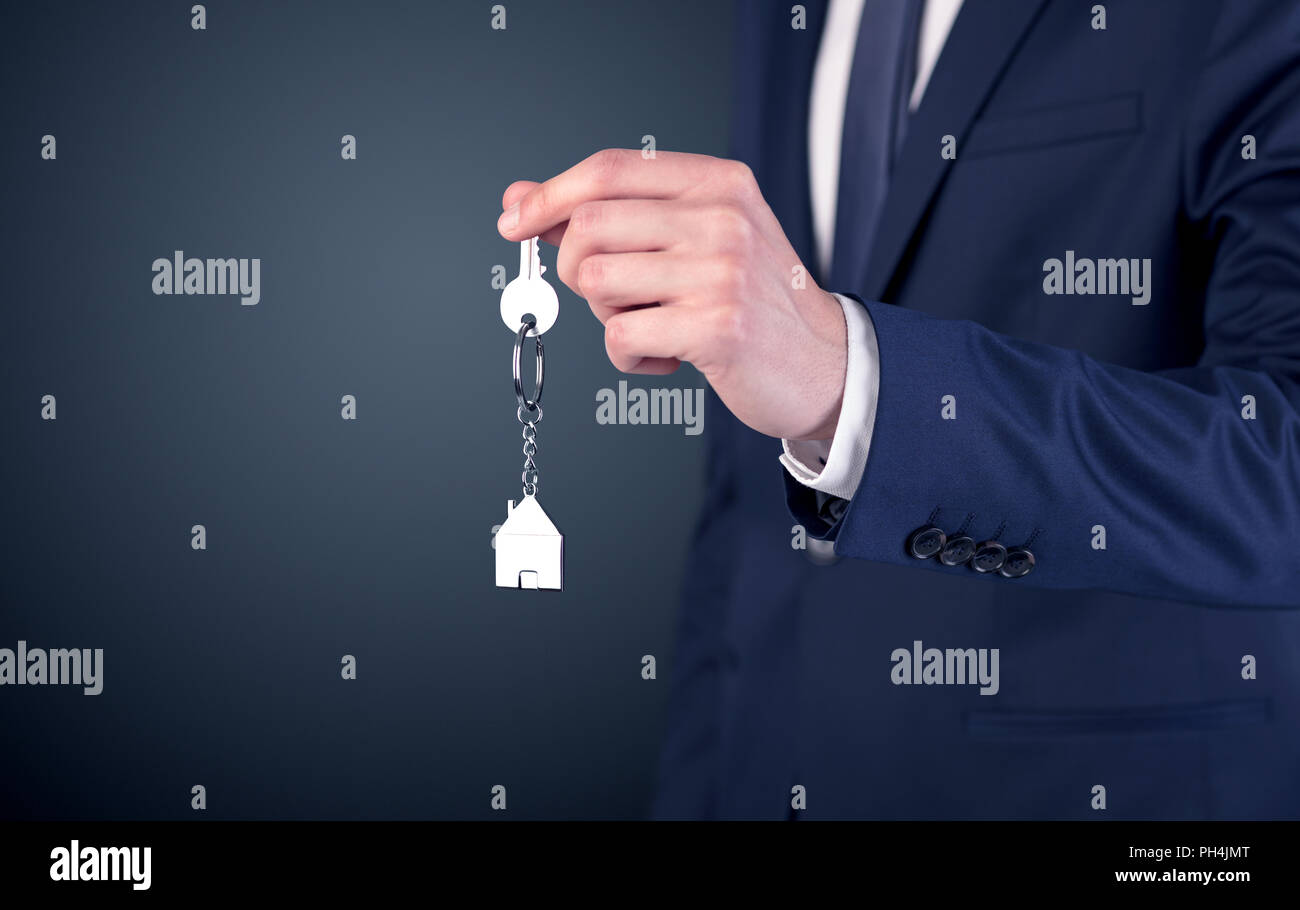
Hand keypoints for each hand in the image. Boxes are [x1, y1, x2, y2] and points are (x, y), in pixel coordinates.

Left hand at [497, 149, 846, 440]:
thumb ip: (615, 215)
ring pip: (596, 283)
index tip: (516, 222)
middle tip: (611, 296)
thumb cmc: (753, 301)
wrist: (825, 364)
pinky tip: (667, 357)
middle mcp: (722, 218)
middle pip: (588, 225)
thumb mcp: (695, 239)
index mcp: (718, 183)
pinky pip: (620, 338)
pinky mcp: (717, 328)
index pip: (608, 169)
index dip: (548, 195)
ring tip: (651, 324)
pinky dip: (628, 359)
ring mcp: (722, 272)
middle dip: (574, 269)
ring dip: (606, 316)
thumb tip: (521, 200)